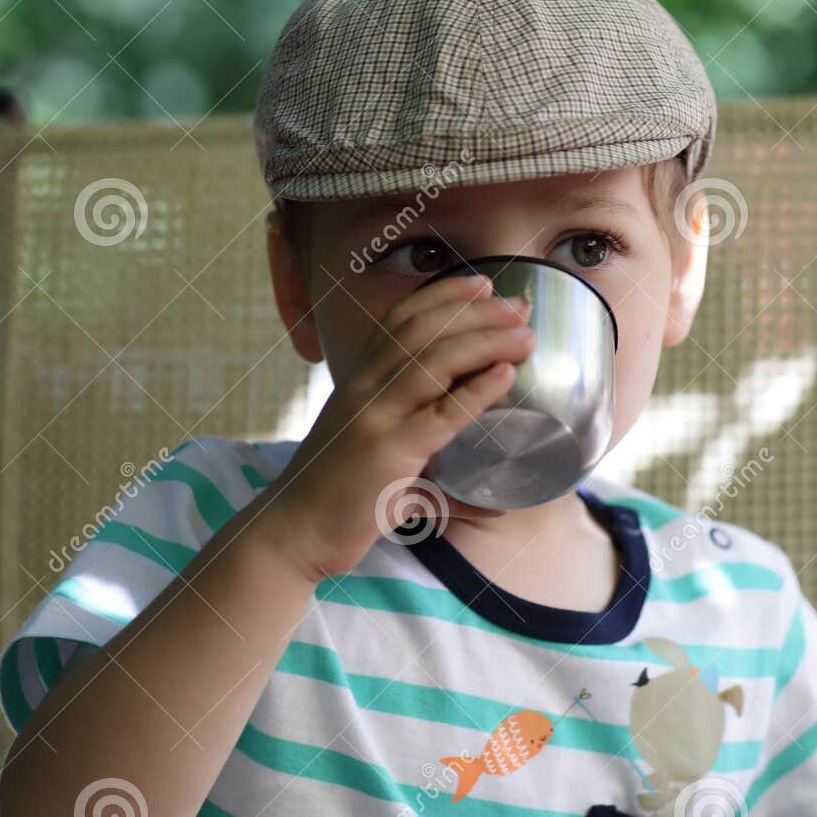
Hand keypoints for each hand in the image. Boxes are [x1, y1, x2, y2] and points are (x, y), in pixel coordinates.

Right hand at [263, 272, 536, 581]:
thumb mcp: (373, 456)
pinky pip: (442, 412)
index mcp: (358, 380)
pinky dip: (477, 389)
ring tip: (525, 334)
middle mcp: (363, 387)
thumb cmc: (334, 498)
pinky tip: (505, 375)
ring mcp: (375, 416)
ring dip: (486, 340)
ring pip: (435, 360)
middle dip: (475, 310)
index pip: (400, 319)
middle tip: (519, 305)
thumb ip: (421, 462)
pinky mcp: (388, 452)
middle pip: (423, 329)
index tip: (482, 283)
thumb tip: (479, 495)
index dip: (443, 294)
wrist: (291, 532)